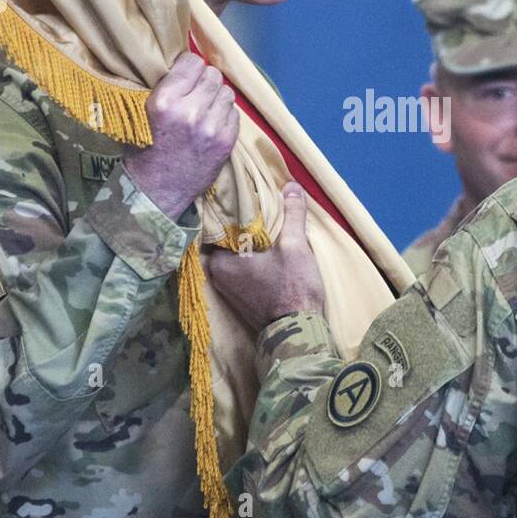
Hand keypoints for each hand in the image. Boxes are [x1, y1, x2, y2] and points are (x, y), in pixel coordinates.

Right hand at [121, 52, 238, 218]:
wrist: (155, 191)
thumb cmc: (145, 150)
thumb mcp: (143, 112)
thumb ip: (166, 88)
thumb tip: (186, 65)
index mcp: (165, 101)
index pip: (193, 62)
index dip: (190, 67)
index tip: (186, 76)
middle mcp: (190, 111)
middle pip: (213, 75)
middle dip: (205, 82)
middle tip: (196, 94)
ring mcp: (211, 127)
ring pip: (227, 92)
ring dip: (217, 98)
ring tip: (204, 110)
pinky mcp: (225, 142)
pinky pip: (234, 113)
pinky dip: (225, 116)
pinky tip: (212, 125)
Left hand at [208, 183, 325, 327]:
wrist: (298, 332)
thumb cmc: (293, 288)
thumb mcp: (295, 246)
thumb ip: (292, 214)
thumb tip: (291, 185)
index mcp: (222, 262)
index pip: (217, 228)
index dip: (229, 212)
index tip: (241, 198)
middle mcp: (218, 277)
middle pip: (225, 243)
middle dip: (238, 228)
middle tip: (253, 208)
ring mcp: (228, 291)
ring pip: (232, 259)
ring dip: (244, 246)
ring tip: (259, 226)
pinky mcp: (240, 300)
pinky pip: (239, 272)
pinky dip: (248, 261)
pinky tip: (263, 251)